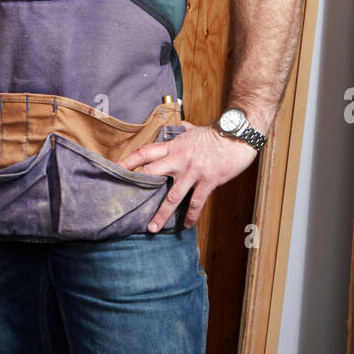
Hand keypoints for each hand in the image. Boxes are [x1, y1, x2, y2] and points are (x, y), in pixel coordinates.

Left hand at [119, 122, 257, 230]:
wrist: (238, 134)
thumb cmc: (217, 132)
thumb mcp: (195, 129)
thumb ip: (184, 130)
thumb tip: (179, 125)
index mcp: (174, 146)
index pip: (146, 152)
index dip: (129, 160)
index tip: (115, 168)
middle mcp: (179, 159)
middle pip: (152, 174)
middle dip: (137, 188)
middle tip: (124, 202)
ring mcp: (193, 172)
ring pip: (172, 196)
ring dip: (161, 214)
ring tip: (152, 228)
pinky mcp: (208, 181)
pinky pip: (196, 203)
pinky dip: (191, 216)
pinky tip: (186, 225)